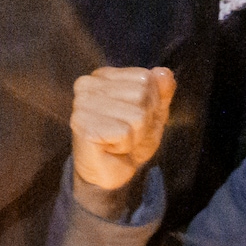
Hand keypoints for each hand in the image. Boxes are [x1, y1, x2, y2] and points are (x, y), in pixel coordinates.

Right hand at [70, 66, 174, 215]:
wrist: (109, 172)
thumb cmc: (128, 140)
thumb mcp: (153, 113)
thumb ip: (161, 91)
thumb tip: (163, 73)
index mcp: (103, 76)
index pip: (146, 78)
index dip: (151, 102)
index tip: (135, 117)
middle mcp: (87, 85)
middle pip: (142, 95)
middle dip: (144, 120)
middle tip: (128, 132)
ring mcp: (81, 104)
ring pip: (136, 115)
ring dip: (135, 134)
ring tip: (119, 140)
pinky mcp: (83, 126)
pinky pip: (125, 132)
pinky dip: (125, 145)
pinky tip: (111, 147)